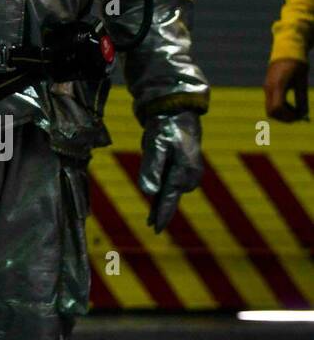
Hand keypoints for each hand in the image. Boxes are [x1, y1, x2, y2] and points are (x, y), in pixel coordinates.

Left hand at [138, 110, 202, 232]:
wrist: (177, 110)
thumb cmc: (165, 127)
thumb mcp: (155, 145)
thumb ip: (151, 168)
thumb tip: (148, 192)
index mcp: (183, 171)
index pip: (168, 198)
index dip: (161, 214)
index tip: (155, 229)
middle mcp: (190, 174)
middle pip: (171, 196)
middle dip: (162, 210)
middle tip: (152, 226)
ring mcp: (191, 171)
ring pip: (171, 189)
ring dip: (163, 197)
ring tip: (152, 210)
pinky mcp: (187, 166)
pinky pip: (173, 181)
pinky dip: (165, 187)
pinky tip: (157, 189)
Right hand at [263, 59, 308, 121]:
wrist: (286, 48)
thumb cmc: (297, 63)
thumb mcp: (302, 81)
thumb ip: (302, 98)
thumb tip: (304, 114)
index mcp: (278, 85)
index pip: (278, 108)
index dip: (289, 115)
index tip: (300, 116)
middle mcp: (269, 88)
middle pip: (271, 111)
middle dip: (285, 117)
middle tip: (298, 116)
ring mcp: (267, 88)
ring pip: (270, 109)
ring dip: (282, 114)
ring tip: (296, 110)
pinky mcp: (268, 87)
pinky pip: (271, 103)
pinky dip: (281, 108)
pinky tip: (291, 105)